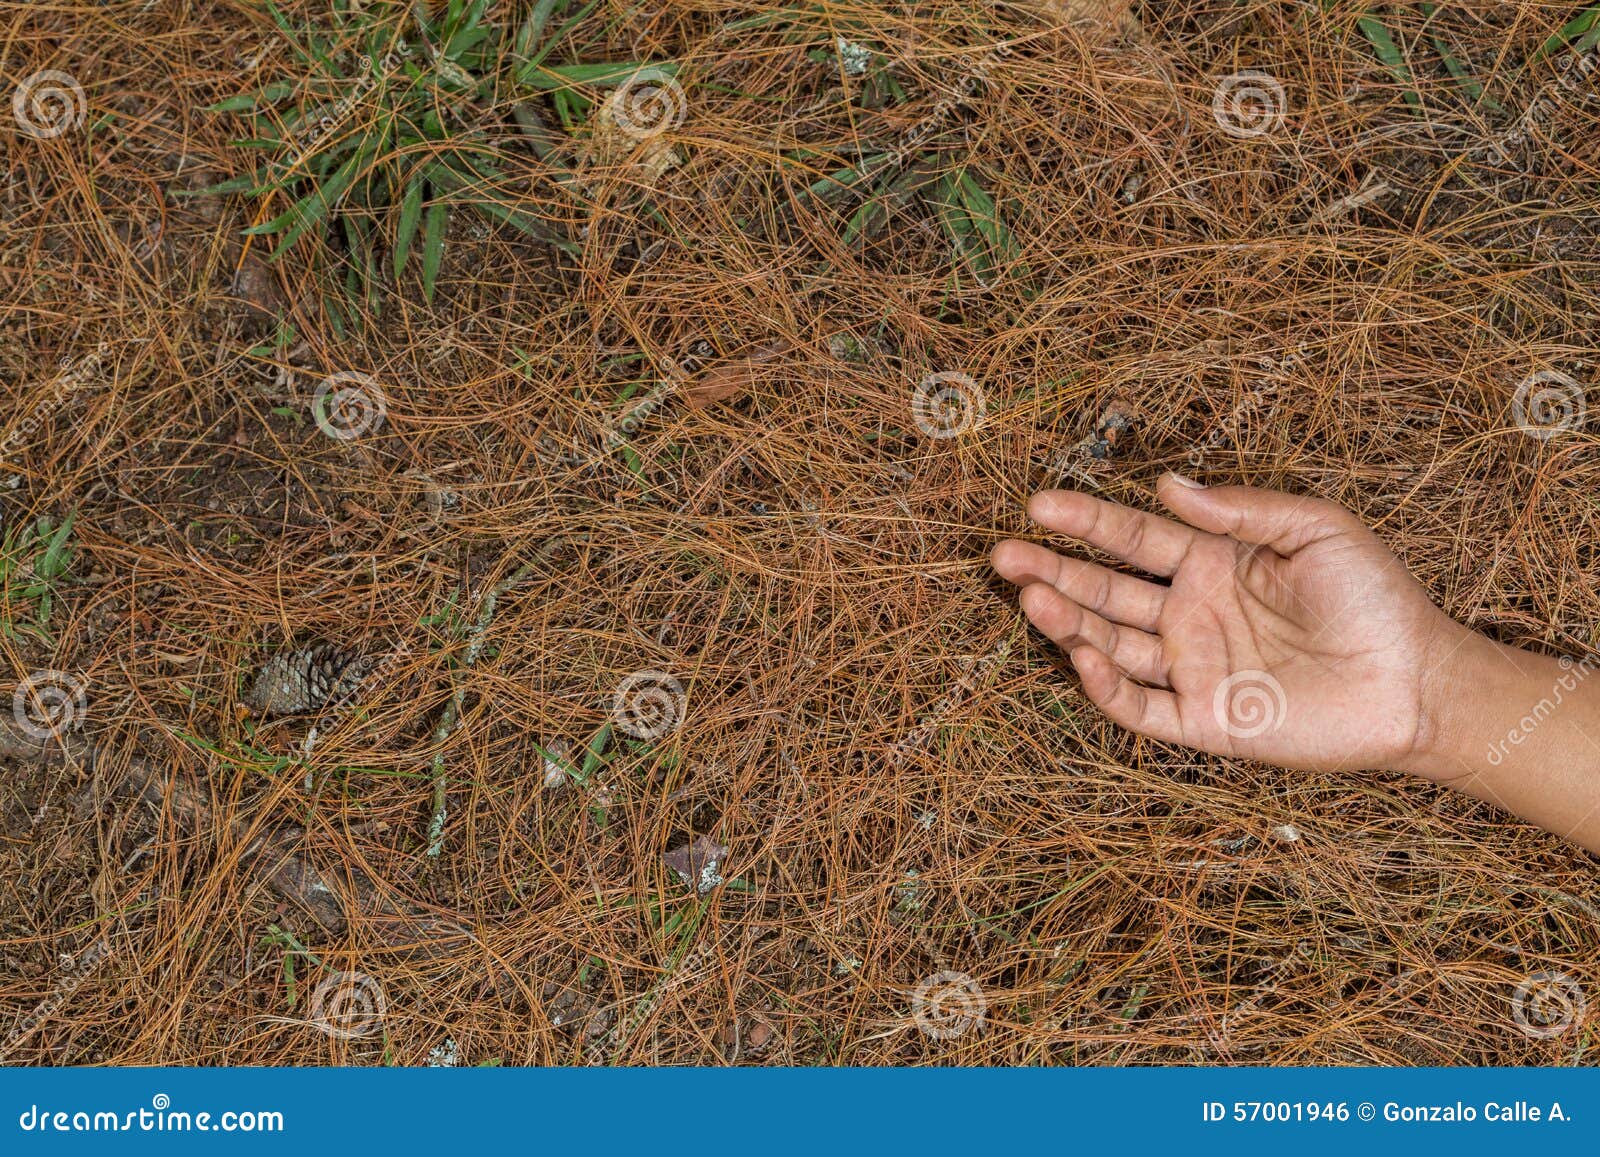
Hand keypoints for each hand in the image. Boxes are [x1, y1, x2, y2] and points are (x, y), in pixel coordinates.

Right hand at [991, 474, 1472, 774]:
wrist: (1418, 683)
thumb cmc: (1376, 598)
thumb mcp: (1316, 529)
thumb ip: (1240, 510)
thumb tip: (1167, 483)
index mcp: (1213, 564)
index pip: (1133, 538)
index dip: (1085, 521)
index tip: (1039, 504)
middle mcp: (1191, 615)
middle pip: (1106, 590)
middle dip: (1052, 571)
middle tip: (1003, 555)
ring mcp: (1193, 669)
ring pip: (1111, 644)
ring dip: (1067, 621)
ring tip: (1028, 596)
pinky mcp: (1203, 722)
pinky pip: (1140, 708)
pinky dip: (1106, 686)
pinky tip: (1082, 654)